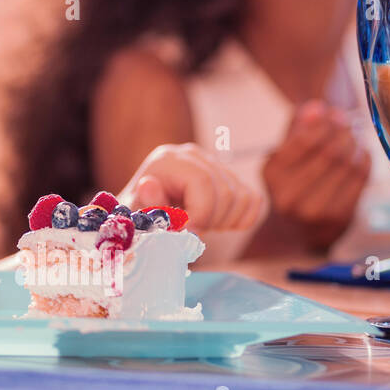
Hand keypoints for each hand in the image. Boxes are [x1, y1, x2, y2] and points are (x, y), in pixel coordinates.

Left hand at [119, 142, 262, 231]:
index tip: (189, 233)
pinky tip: (217, 223)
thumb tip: (148, 184)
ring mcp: (214, 163)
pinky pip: (253, 200)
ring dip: (224, 222)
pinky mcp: (229, 176)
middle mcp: (193, 155)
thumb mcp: (136, 212)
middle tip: (190, 231)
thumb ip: (146, 204)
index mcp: (169, 159)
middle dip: (210, 221)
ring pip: (241, 198)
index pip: (202, 182)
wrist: (147, 210)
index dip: (201, 214)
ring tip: (199, 225)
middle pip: (224, 192)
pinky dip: (240, 219)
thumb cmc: (140, 214)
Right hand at [261, 101, 369, 249]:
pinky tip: (361, 153)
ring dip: (355, 145)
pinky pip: (358, 181)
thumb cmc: (290, 188)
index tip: (332, 112)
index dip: (322, 123)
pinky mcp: (338, 217)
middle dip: (342, 132)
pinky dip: (364, 161)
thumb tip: (315, 106)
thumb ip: (295, 131)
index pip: (302, 141)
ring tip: (354, 137)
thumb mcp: (282, 160)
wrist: (295, 234)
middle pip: (327, 152)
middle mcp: (289, 194)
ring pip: (346, 165)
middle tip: (347, 122)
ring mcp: (314, 209)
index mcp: (272, 175)